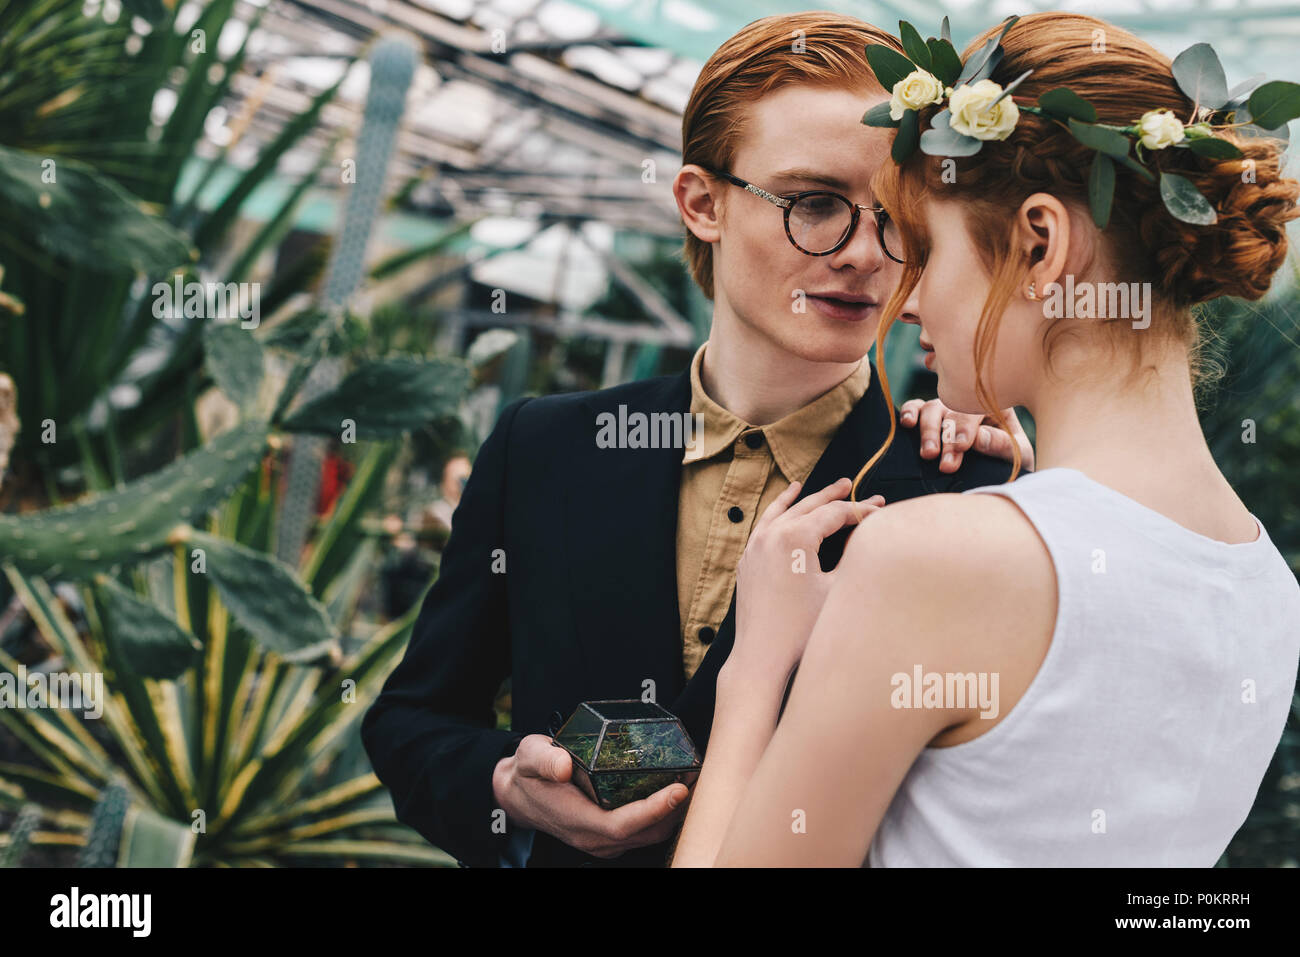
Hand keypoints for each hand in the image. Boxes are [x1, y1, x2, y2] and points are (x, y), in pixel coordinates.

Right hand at [492, 733, 689, 859]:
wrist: (517, 793)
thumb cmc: (527, 773)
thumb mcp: (530, 757)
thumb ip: (545, 760)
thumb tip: (563, 765)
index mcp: (578, 821)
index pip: (624, 825)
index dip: (654, 810)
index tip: (678, 789)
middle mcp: (594, 838)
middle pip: (646, 834)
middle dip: (675, 811)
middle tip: (698, 778)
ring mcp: (602, 841)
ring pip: (648, 836)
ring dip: (673, 815)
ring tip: (694, 783)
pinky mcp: (608, 836)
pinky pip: (643, 832)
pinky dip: (663, 816)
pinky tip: (674, 793)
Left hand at [730, 478, 884, 682]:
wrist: (762, 654)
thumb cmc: (801, 628)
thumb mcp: (837, 589)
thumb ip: (852, 557)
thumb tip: (866, 538)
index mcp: (795, 538)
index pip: (835, 514)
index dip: (860, 511)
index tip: (880, 511)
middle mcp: (772, 534)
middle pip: (810, 506)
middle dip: (836, 497)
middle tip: (855, 486)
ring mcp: (756, 545)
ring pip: (786, 510)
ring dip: (808, 497)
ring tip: (828, 487)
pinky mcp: (748, 558)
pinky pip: (766, 522)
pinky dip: (779, 508)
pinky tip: (787, 500)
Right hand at [900, 399, 1034, 472]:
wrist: (1003, 470)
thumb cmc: (1013, 459)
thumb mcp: (1019, 454)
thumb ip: (1002, 445)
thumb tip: (978, 438)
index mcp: (994, 404)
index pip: (976, 410)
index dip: (966, 427)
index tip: (962, 447)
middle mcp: (967, 402)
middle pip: (951, 410)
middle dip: (947, 439)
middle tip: (945, 463)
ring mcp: (947, 408)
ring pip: (931, 408)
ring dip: (927, 431)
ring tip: (928, 455)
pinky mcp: (930, 416)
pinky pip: (915, 407)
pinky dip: (909, 412)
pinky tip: (907, 423)